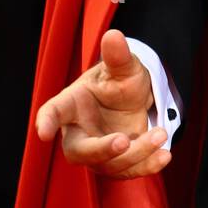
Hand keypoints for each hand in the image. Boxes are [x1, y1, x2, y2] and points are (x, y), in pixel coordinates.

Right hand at [35, 29, 171, 179]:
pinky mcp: (118, 163)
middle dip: (101, 149)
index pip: (54, 112)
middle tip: (123, 142)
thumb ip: (117, 56)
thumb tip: (113, 36)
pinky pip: (129, 172)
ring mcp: (98, 152)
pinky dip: (148, 166)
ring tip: (159, 134)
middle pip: (79, 151)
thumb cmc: (119, 81)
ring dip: (136, 154)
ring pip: (109, 164)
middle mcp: (80, 132)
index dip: (47, 122)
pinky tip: (164, 156)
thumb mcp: (123, 67)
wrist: (136, 98)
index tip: (43, 133)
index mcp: (72, 104)